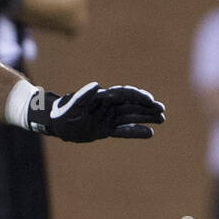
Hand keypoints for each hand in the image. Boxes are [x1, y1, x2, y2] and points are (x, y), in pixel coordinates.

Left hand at [28, 81, 165, 141]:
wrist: (56, 123)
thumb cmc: (63, 112)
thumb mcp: (72, 105)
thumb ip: (84, 96)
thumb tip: (96, 86)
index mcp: (103, 97)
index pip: (124, 94)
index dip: (138, 96)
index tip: (150, 100)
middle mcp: (109, 106)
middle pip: (132, 105)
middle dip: (147, 107)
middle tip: (161, 110)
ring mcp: (109, 117)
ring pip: (131, 116)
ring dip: (146, 117)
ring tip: (162, 120)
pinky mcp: (106, 129)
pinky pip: (124, 130)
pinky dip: (135, 131)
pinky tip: (149, 133)